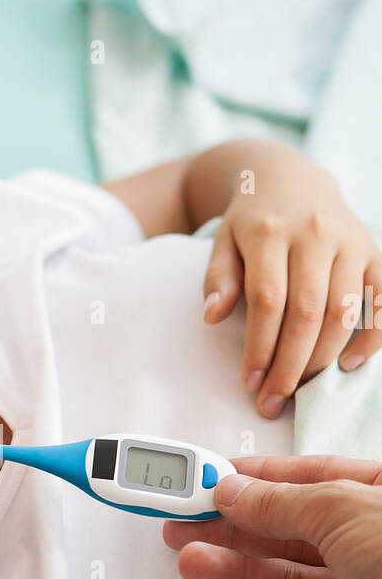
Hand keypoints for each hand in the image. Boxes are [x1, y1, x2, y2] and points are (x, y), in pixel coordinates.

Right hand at [162, 455, 381, 578]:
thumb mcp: (343, 509)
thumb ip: (279, 503)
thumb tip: (234, 491)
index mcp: (378, 494)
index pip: (303, 479)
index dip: (250, 479)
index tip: (202, 481)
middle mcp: (372, 542)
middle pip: (286, 532)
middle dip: (230, 528)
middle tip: (179, 525)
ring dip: (235, 572)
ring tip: (191, 564)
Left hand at [202, 188, 381, 417]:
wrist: (290, 178)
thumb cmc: (253, 221)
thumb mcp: (223, 241)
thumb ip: (218, 278)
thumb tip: (212, 316)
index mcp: (271, 231)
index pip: (267, 301)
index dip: (260, 348)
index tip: (250, 383)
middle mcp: (315, 234)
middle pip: (307, 312)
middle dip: (290, 365)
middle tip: (274, 400)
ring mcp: (350, 242)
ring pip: (343, 312)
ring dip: (322, 359)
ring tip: (300, 388)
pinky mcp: (374, 251)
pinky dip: (371, 337)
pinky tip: (347, 365)